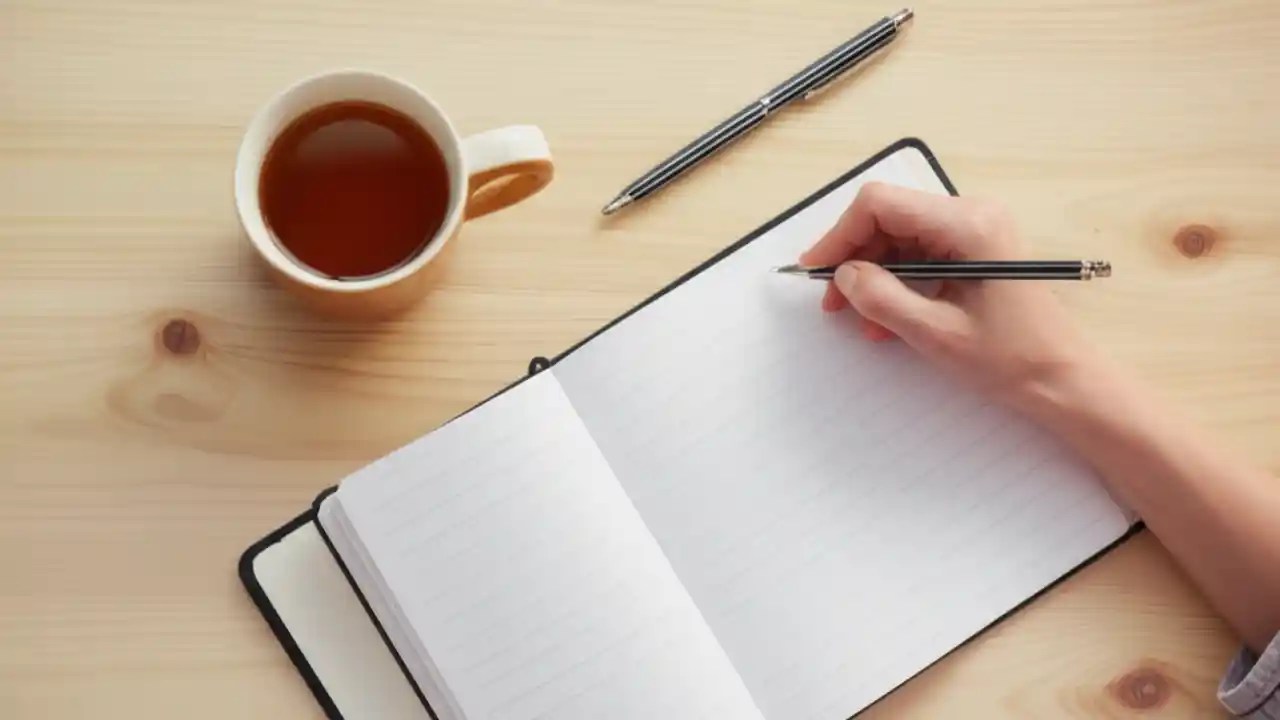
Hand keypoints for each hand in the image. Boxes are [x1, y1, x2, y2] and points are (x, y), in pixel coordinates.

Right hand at [801, 182, 1093, 408]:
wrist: (1065, 381)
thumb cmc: (1013, 360)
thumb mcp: (936, 333)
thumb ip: (882, 298)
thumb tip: (844, 274)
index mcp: (969, 224)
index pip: (882, 204)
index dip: (840, 234)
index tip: (816, 270)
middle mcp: (973, 214)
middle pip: (889, 217)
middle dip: (854, 257)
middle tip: (833, 300)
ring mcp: (976, 231)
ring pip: (901, 237)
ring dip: (873, 274)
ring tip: (859, 317)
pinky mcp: (976, 251)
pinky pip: (921, 254)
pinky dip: (896, 282)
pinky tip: (885, 318)